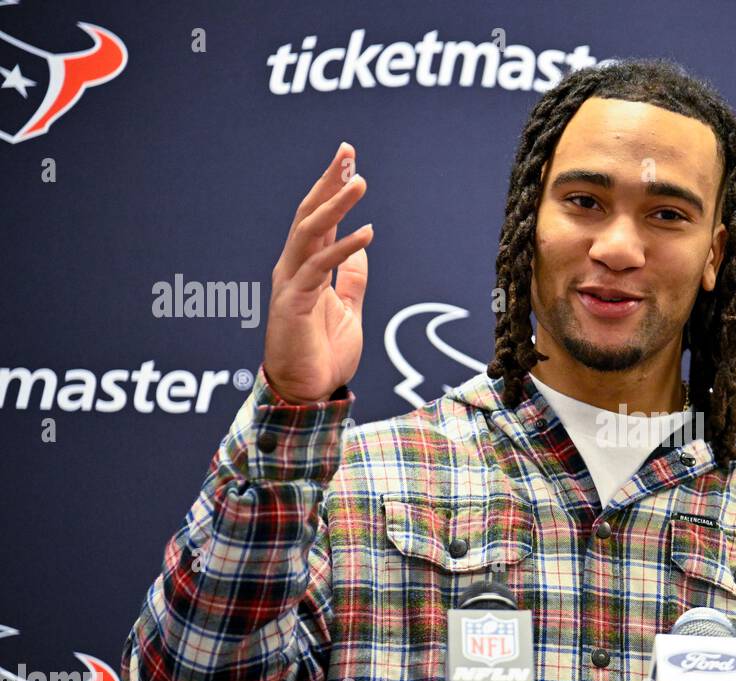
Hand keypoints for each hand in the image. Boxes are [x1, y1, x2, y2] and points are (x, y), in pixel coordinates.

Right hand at [264, 141, 372, 403]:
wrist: (307, 394)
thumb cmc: (323, 355)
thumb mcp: (348, 309)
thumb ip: (352, 277)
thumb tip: (361, 245)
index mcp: (307, 268)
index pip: (319, 220)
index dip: (332, 189)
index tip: (349, 161)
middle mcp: (294, 269)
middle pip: (309, 214)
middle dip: (328, 182)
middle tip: (346, 151)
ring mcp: (291, 284)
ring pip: (310, 233)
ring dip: (335, 205)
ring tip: (359, 181)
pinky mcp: (294, 304)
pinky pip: (320, 269)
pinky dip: (343, 249)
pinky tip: (365, 233)